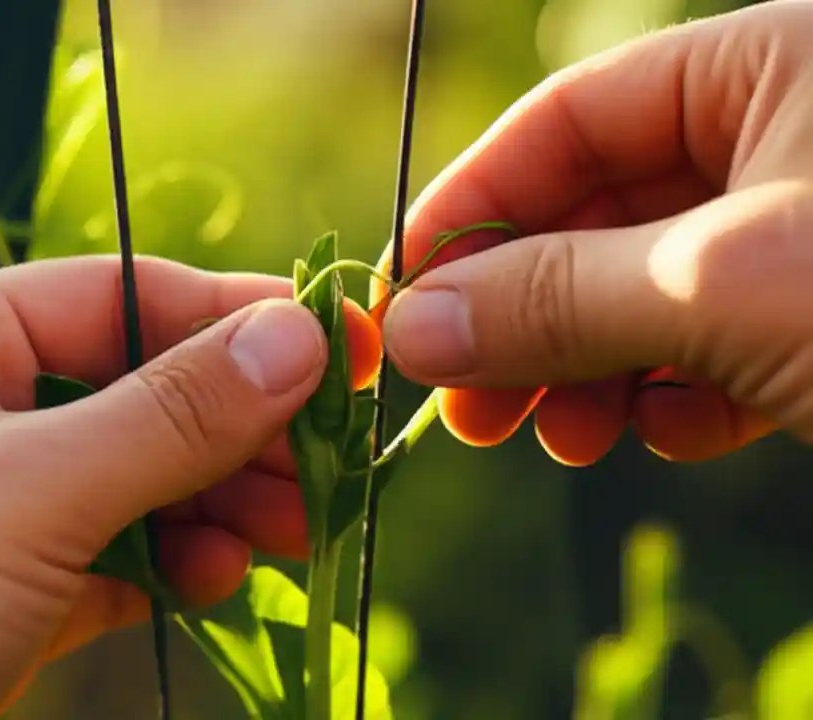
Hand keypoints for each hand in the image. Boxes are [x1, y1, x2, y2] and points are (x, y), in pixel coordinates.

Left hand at [0, 257, 326, 718]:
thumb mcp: (26, 490)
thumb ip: (167, 416)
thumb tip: (298, 338)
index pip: (114, 296)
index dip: (230, 317)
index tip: (340, 347)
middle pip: (128, 393)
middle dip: (231, 432)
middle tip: (324, 473)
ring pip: (120, 481)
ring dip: (208, 505)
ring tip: (285, 538)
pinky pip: (95, 556)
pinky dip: (160, 565)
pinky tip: (212, 582)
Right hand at [374, 1, 812, 464]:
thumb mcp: (722, 286)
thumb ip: (555, 298)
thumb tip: (409, 329)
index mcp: (767, 70)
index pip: (566, 118)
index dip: (467, 207)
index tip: (401, 298)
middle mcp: (780, 139)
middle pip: (593, 217)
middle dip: (524, 318)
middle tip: (465, 404)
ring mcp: (803, 235)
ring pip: (642, 293)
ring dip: (583, 373)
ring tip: (559, 438)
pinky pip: (711, 348)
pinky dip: (670, 399)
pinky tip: (664, 434)